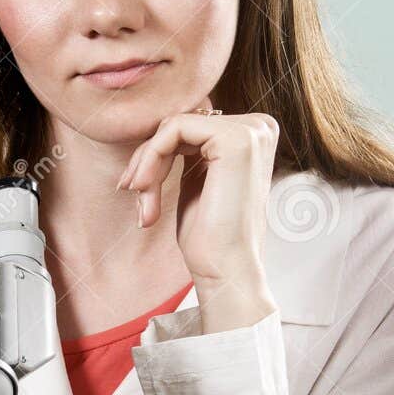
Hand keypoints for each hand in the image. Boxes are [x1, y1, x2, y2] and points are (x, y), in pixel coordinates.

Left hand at [117, 99, 279, 333]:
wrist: (225, 270)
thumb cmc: (210, 237)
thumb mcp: (197, 181)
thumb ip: (190, 150)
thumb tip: (164, 125)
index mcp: (253, 135)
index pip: (191, 125)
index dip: (157, 154)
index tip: (137, 187)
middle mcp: (259, 126)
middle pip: (180, 123)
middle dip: (148, 160)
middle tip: (134, 195)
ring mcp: (251, 130)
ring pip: (172, 127)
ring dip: (146, 164)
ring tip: (141, 201)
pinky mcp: (235, 139)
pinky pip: (173, 130)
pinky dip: (150, 159)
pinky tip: (143, 190)